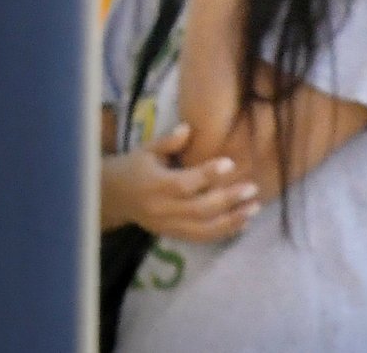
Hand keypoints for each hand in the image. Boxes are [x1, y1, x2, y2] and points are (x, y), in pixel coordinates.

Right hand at [99, 126, 258, 242]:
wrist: (112, 197)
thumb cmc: (132, 167)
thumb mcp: (146, 150)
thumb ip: (168, 142)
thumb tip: (189, 128)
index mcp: (155, 184)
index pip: (184, 183)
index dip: (207, 175)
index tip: (229, 163)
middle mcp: (163, 208)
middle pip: (199, 208)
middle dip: (228, 199)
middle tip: (251, 189)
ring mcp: (169, 225)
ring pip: (204, 228)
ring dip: (232, 220)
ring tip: (253, 209)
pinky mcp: (173, 235)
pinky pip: (202, 238)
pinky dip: (223, 232)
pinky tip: (242, 224)